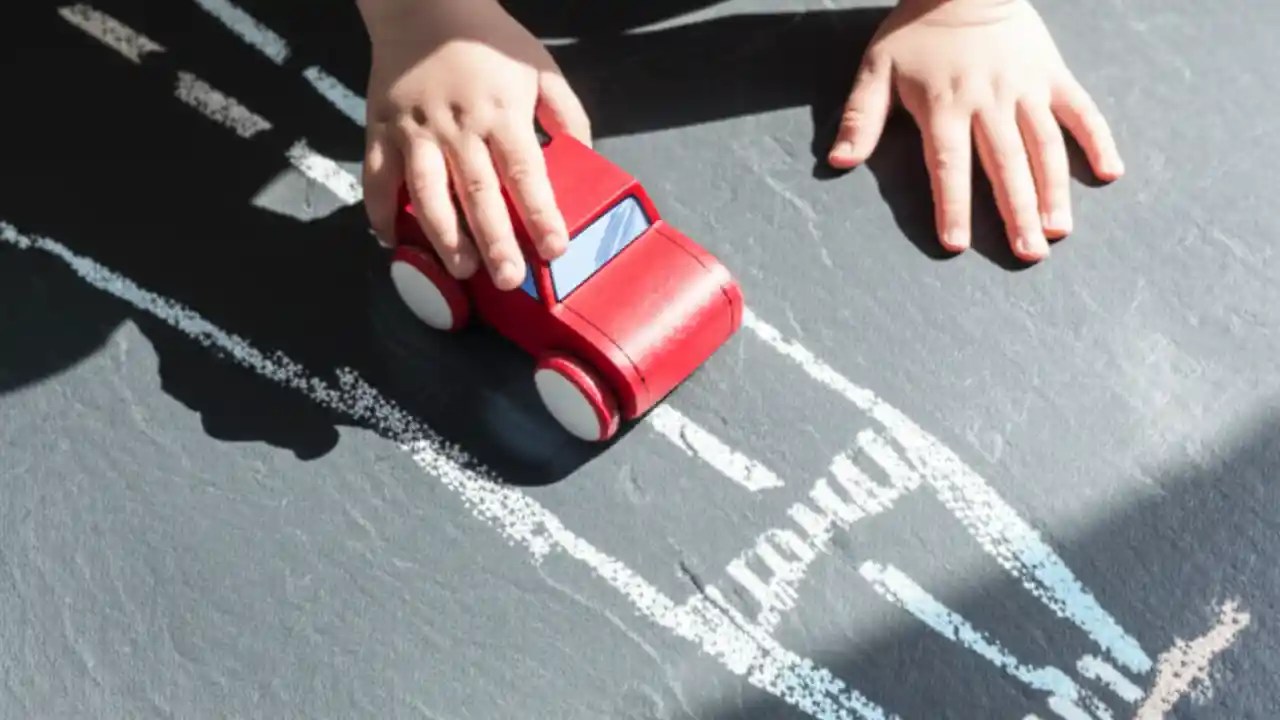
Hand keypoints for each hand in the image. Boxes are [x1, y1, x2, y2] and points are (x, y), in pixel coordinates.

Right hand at [357, 0, 590, 288]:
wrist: (424, 2)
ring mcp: (415, 130)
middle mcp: (458, 126)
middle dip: (495, 240)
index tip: (555, 248)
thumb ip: (567, 113)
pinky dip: (380, 213)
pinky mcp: (380, 129)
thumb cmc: (490, 40)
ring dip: (444, 236)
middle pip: (478, 192)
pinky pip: (376, 178)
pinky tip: (393, 242)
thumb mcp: (540, 67)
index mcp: (502, 112)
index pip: (525, 172)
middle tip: (507, 279)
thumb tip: (585, 157)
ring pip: (426, 192)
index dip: (542, 213)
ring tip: (460, 269)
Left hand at [828, 0, 1123, 261]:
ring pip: (1044, 146)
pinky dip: (1098, 140)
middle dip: (1016, 212)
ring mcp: (1027, 89)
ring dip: (1053, 190)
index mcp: (944, 106)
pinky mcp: (1054, 75)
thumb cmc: (916, 29)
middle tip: (1028, 254)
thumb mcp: (877, 67)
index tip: (956, 243)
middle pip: (1005, 165)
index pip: (948, 165)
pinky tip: (1110, 173)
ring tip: (1059, 230)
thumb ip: (862, 116)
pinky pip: (1081, 111)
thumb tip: (839, 162)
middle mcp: (989, 102)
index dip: (951, 204)